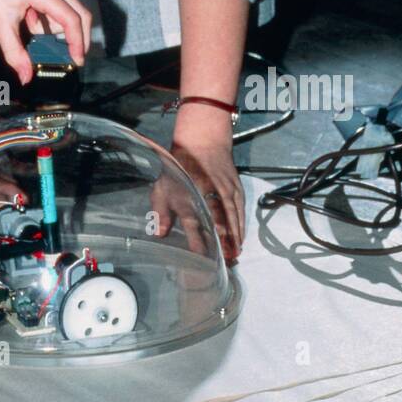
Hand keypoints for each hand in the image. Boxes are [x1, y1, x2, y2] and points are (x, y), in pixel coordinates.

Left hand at [0, 0, 91, 85]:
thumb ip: (15, 53)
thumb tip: (26, 76)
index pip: (71, 19)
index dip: (77, 42)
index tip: (77, 61)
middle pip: (80, 12)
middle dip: (79, 37)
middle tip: (73, 57)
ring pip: (69, 8)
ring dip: (61, 28)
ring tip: (38, 38)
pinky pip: (58, 3)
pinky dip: (51, 18)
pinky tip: (30, 22)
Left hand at [153, 116, 243, 263]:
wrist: (201, 140)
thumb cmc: (179, 167)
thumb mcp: (162, 187)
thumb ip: (161, 212)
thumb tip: (160, 234)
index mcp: (189, 195)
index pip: (194, 223)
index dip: (198, 242)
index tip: (202, 258)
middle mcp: (209, 193)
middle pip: (218, 223)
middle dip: (223, 243)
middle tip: (226, 261)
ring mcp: (225, 189)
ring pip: (233, 217)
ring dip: (235, 236)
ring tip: (236, 254)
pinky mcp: (235, 187)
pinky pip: (240, 209)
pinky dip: (241, 224)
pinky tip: (241, 236)